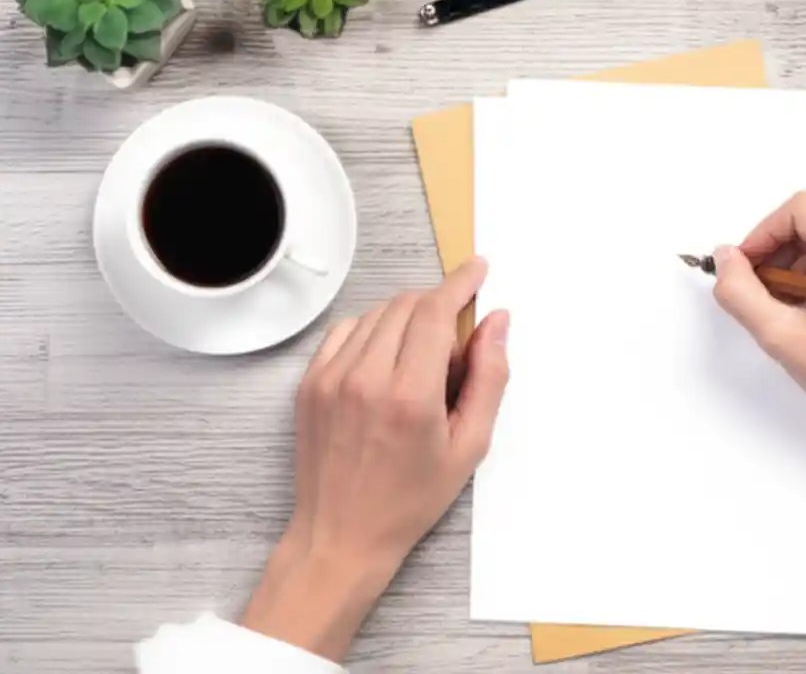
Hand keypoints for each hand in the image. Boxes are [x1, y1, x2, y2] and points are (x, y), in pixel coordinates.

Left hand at [241, 258, 509, 660]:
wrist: (341, 535)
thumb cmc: (409, 499)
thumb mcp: (469, 446)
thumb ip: (489, 377)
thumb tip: (496, 322)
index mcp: (410, 396)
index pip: (435, 311)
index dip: (460, 282)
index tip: (477, 269)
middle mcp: (365, 378)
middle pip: (407, 306)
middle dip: (438, 310)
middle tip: (452, 354)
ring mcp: (330, 378)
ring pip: (377, 314)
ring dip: (407, 321)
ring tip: (419, 368)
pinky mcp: (309, 383)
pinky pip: (346, 331)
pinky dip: (372, 332)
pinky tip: (386, 363)